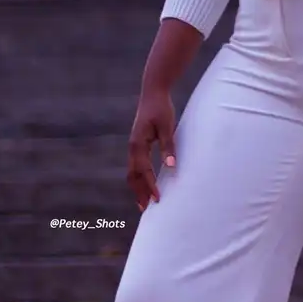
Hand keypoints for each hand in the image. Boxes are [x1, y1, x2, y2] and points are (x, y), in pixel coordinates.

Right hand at [128, 90, 176, 210]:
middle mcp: (132, 147)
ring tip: (144, 201)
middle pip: (133, 176)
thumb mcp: (167, 127)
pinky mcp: (137, 144)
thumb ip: (168, 146)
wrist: (153, 92)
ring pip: (132, 172)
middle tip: (147, 209)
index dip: (150, 186)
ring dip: (138, 187)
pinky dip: (139, 177)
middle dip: (139, 192)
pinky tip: (146, 183)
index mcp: (138, 144)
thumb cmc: (161, 108)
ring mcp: (133, 146)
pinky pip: (135, 165)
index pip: (143, 171)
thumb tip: (170, 166)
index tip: (158, 199)